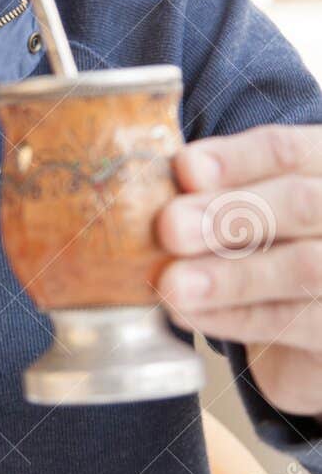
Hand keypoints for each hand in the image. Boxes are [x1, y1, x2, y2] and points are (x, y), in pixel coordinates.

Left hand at [155, 123, 321, 419]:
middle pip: (301, 204)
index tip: (183, 168)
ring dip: (228, 275)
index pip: (289, 152)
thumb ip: (215, 191)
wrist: (302, 313)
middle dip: (229, 213)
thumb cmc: (264, 239)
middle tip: (169, 227)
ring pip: (302, 268)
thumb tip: (166, 183)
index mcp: (321, 166)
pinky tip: (187, 313)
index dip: (237, 159)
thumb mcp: (248, 201)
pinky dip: (231, 317)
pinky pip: (289, 321)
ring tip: (172, 283)